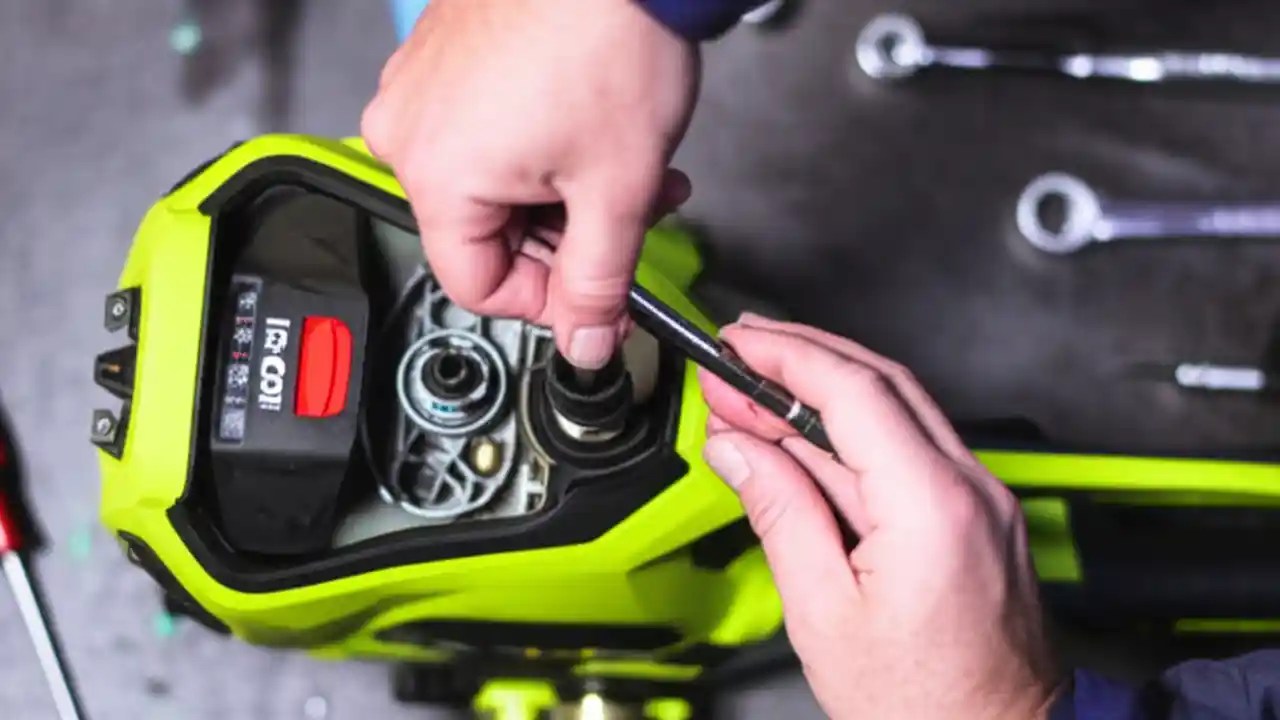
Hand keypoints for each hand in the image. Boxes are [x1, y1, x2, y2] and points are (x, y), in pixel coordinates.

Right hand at [362, 0, 698, 368]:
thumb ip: (598, 284)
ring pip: (492, 184)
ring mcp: (419, 86)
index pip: (477, 287)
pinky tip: (591, 125)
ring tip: (624, 163)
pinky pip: (484, 131)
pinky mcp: (441, 54)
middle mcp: (408, 132)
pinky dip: (541, 144)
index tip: (594, 293)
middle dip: (568, 236)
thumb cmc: (609, 38)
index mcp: (437, 176)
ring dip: (563, 190)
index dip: (546, 303)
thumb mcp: (616, 191)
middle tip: (629, 217)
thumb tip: (584, 341)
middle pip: (485, 235)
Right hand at [699, 313, 1058, 718]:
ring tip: (752, 396)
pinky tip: (803, 440)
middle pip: (880, 381)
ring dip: (822, 389)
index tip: (734, 345)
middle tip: (734, 357)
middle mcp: (970, 488)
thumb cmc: (925, 707)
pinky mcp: (978, 515)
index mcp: (932, 507)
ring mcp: (982, 498)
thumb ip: (780, 514)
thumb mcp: (823, 614)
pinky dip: (851, 431)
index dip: (786, 356)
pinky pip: (910, 447)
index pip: (854, 391)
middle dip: (800, 356)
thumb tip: (737, 449)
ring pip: (896, 408)